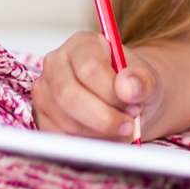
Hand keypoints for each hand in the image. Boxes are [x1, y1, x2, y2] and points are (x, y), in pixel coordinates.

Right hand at [31, 31, 164, 140]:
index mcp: (82, 44)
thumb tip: (128, 87)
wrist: (127, 101)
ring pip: (64, 120)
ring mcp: (45, 91)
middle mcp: (56, 63)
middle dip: (103, 118)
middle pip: (69, 95)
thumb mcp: (147, 79)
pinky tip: (105, 138)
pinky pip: (60, 138)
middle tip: (128, 126)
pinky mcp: (42, 118)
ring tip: (121, 130)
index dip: (112, 92)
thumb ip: (142, 81)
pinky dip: (86, 144)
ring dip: (98, 133)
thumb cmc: (133, 85)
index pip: (89, 68)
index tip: (133, 106)